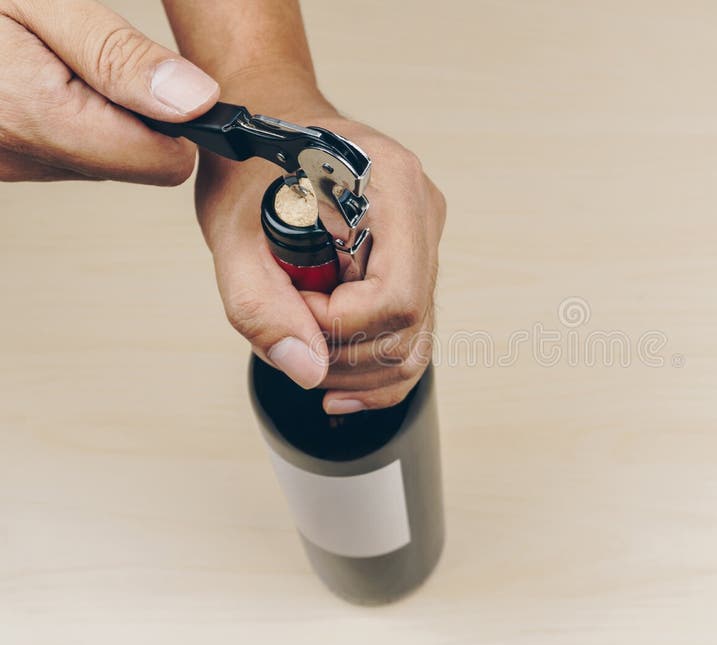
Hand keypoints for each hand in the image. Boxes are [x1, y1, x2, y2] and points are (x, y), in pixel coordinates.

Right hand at [0, 0, 217, 182]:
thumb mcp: (46, 3)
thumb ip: (122, 55)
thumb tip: (196, 100)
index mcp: (40, 118)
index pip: (164, 163)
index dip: (178, 121)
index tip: (167, 81)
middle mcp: (21, 157)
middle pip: (134, 162)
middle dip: (133, 112)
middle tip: (92, 58)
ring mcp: (9, 167)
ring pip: (100, 159)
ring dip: (97, 115)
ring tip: (55, 62)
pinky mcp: (2, 163)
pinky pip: (63, 153)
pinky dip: (65, 119)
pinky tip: (39, 79)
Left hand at [195, 95, 445, 413]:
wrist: (262, 128)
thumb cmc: (248, 166)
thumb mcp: (232, 233)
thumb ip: (260, 304)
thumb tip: (306, 370)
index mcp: (390, 185)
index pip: (394, 294)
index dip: (337, 324)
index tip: (290, 305)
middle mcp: (421, 212)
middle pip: (409, 326)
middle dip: (342, 353)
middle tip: (287, 333)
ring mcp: (423, 240)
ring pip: (415, 344)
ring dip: (356, 371)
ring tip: (303, 355)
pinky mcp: (413, 265)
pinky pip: (412, 338)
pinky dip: (375, 374)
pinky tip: (336, 383)